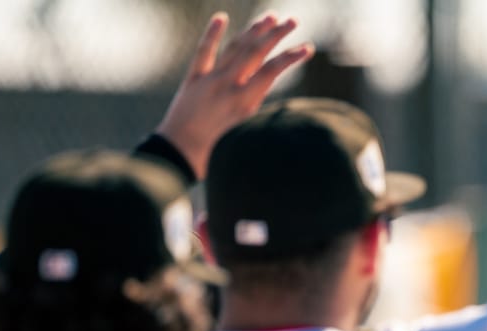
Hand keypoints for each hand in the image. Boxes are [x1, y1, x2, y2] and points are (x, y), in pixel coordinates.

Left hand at [157, 12, 313, 177]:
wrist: (179, 157)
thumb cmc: (217, 156)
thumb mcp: (247, 138)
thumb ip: (260, 117)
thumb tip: (276, 105)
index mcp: (244, 103)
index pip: (273, 70)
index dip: (292, 57)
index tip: (307, 48)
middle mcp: (228, 86)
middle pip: (257, 52)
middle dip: (277, 34)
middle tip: (294, 20)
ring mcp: (209, 80)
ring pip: (235, 48)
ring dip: (254, 30)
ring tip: (270, 17)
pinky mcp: (193, 80)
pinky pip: (203, 52)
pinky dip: (212, 34)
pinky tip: (221, 17)